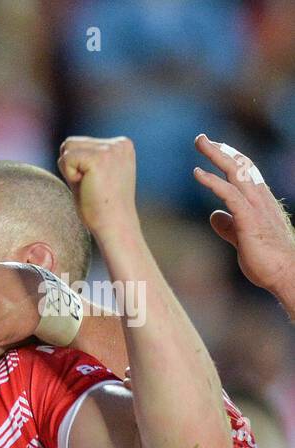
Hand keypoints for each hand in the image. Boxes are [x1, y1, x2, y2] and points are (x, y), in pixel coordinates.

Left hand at [57, 136, 138, 237]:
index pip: (80, 144)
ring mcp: (111, 149)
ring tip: (89, 186)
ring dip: (70, 171)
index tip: (96, 184)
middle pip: (71, 143)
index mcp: (121, 145)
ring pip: (67, 148)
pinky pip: (65, 159)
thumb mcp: (96, 174)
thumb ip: (85, 157)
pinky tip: (87, 187)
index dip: (77, 167)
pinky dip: (69, 176)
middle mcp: (119, 143)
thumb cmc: (101, 206)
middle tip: (90, 187)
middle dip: (72, 167)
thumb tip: (65, 145)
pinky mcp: (99, 157)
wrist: (114, 225)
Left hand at [193, 134, 294, 299]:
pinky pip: (229, 195)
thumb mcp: (242, 238)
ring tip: (199, 143)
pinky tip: (198, 173)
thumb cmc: (266, 259)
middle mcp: (260, 199)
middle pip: (240, 166)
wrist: (284, 274)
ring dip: (216, 156)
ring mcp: (256, 208)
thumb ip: (229, 226)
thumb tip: (215, 216)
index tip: (214, 147)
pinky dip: (213, 181)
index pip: (245, 172)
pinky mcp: (249, 220)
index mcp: (259, 201)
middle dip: (220, 149)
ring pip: (236, 173)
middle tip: (201, 138)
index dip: (230, 157)